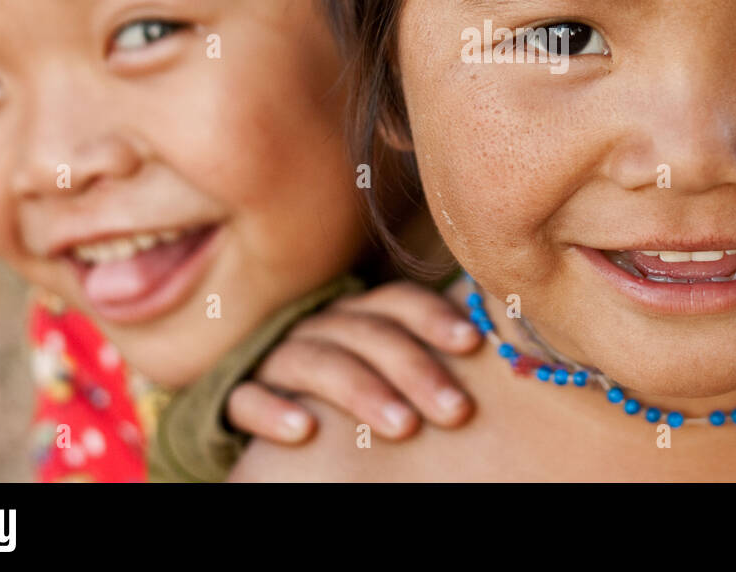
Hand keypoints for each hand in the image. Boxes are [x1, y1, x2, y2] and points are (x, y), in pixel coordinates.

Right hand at [225, 281, 481, 443]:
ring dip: (361, 391)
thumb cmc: (356, 389)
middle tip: (457, 411)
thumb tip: (498, 339)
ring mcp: (276, 358)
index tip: (472, 344)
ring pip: (315, 361)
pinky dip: (273, 411)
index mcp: (360, 316)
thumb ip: (433, 355)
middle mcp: (320, 328)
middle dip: (415, 368)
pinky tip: (304, 432)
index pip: (397, 302)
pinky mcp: (237, 395)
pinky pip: (247, 397)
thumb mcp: (392, 370)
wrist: (271, 417)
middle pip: (367, 334)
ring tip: (402, 426)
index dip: (434, 316)